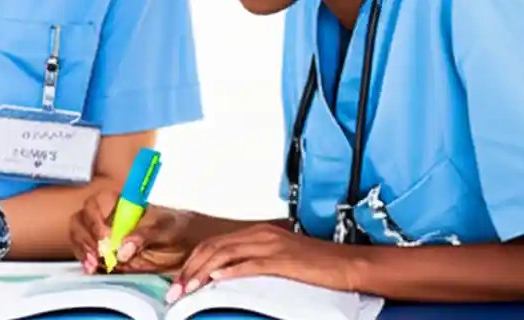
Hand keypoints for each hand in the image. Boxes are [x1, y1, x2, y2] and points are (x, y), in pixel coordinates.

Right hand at [70, 191, 194, 273]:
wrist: (187, 247)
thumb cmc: (178, 231)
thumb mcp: (166, 231)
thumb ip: (143, 237)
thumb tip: (123, 249)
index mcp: (124, 202)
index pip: (100, 202)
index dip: (98, 220)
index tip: (106, 239)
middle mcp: (110, 214)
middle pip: (83, 216)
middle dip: (87, 236)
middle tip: (99, 254)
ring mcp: (104, 232)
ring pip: (78, 231)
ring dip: (82, 248)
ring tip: (94, 263)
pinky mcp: (103, 250)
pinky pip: (83, 250)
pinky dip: (84, 259)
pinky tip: (91, 267)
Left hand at [168, 224, 362, 301]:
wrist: (348, 263)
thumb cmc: (316, 266)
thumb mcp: (278, 260)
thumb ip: (252, 262)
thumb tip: (223, 276)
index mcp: (256, 233)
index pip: (213, 244)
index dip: (192, 262)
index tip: (178, 283)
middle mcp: (260, 235)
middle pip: (213, 247)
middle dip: (189, 269)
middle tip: (175, 290)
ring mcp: (271, 245)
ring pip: (226, 254)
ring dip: (202, 273)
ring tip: (188, 289)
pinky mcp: (283, 259)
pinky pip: (251, 264)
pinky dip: (231, 271)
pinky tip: (216, 280)